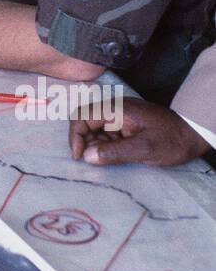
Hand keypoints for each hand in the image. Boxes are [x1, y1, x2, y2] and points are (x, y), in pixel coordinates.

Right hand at [70, 97, 207, 166]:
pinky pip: (107, 133)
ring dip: (95, 145)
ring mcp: (120, 116)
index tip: (80, 157)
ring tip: (108, 160)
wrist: (194, 134)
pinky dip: (105, 146)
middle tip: (94, 161)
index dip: (75, 136)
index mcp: (118, 110)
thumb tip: (87, 157)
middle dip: (84, 142)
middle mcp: (116, 109)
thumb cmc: (172, 140)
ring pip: (95, 129)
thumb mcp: (145, 149)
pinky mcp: (126, 124)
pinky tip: (114, 157)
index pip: (83, 116)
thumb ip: (115, 152)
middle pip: (86, 121)